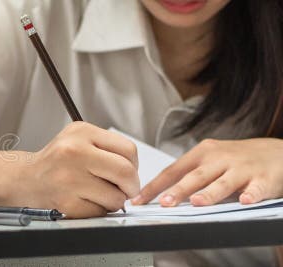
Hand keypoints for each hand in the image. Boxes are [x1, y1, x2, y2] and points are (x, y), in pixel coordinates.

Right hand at [17, 122, 139, 217]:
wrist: (24, 178)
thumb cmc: (54, 161)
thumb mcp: (77, 138)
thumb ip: (106, 147)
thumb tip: (134, 170)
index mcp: (80, 133)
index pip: (128, 150)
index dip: (134, 165)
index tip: (129, 172)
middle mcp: (73, 153)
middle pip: (126, 172)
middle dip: (131, 186)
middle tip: (125, 189)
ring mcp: (69, 179)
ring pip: (115, 197)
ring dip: (113, 200)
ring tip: (98, 194)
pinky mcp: (66, 203)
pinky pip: (99, 212)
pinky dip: (97, 210)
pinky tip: (84, 201)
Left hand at [132, 138, 282, 206]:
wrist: (276, 152)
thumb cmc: (236, 159)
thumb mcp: (210, 161)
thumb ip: (189, 176)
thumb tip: (160, 195)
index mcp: (202, 154)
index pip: (172, 171)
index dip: (155, 186)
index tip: (139, 200)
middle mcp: (219, 159)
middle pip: (195, 176)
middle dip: (179, 190)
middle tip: (165, 203)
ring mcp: (241, 168)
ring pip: (223, 183)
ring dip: (209, 193)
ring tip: (197, 202)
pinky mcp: (263, 179)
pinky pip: (256, 188)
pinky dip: (250, 194)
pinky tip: (244, 200)